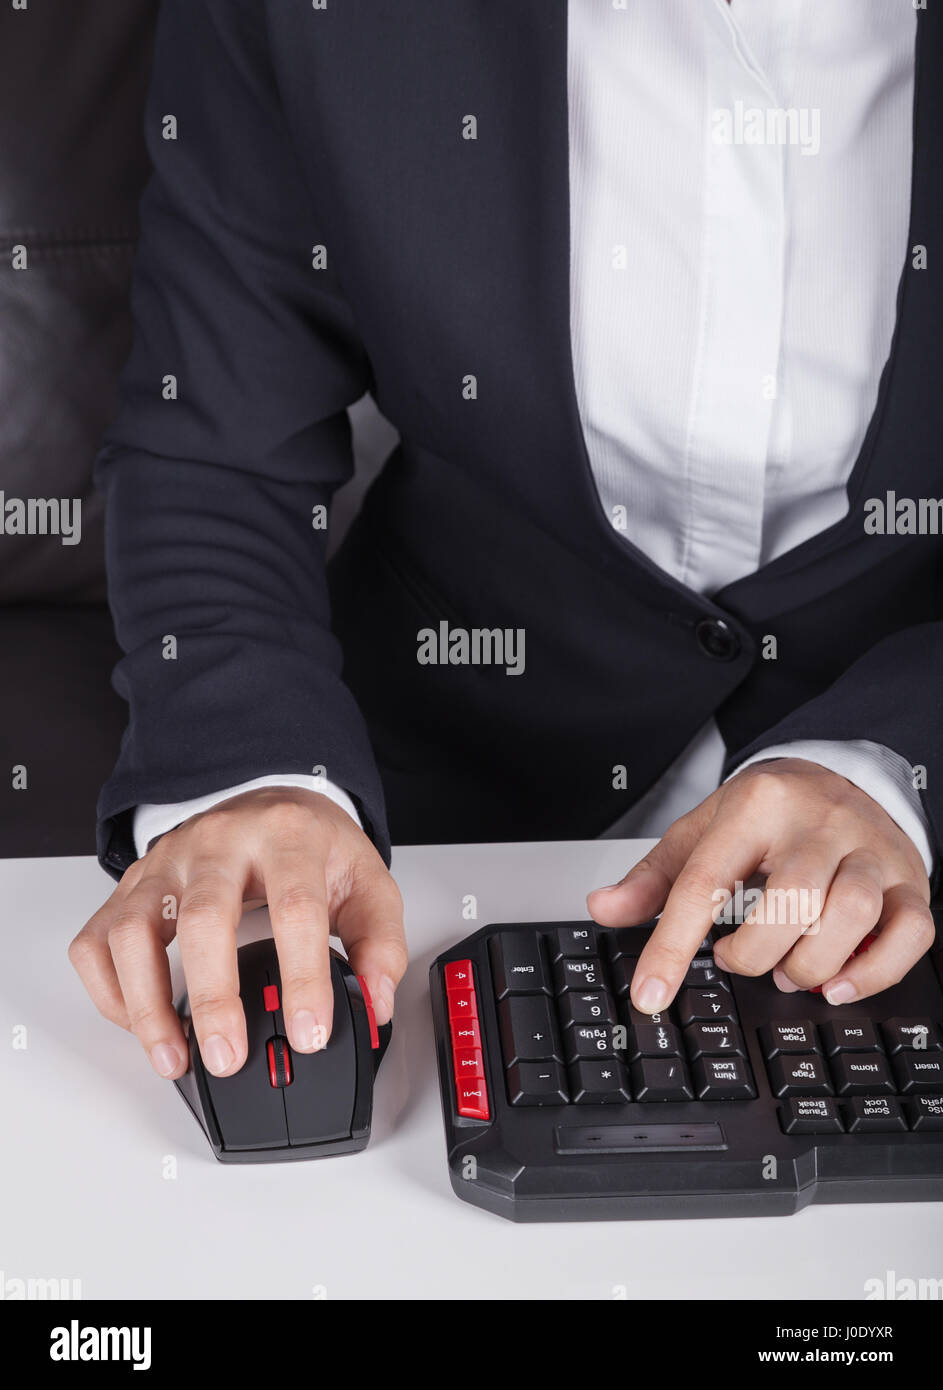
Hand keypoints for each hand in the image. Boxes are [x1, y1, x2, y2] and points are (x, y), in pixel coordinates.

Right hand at [69, 788, 406, 1079]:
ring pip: (135, 930)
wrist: (272, 802)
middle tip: (228, 1058)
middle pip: (204, 917)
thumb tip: (375, 1002)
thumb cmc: (314, 847)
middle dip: (214, 998)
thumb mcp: (366, 882)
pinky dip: (111, 991)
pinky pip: (98, 939)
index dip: (303, 977)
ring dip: (147, 1004)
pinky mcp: (132, 884)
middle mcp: (219, 843)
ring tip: (174, 1058)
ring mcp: (168, 862)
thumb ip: (379, 944)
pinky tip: (142, 1023)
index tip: (310, 1033)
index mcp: (287, 837)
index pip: (295, 908)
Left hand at [587, 758, 932, 1012]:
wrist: (842, 773)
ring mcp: (871, 851)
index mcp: (756, 806)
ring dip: (811, 965)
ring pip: (851, 916)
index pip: (704, 884)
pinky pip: (910, 933)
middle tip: (741, 961)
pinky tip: (840, 981)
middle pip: (788, 904)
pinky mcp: (910, 879)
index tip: (650, 994)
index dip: (671, 948)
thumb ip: (654, 876)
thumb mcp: (703, 830)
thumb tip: (604, 908)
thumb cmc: (768, 812)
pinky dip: (875, 971)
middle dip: (755, 955)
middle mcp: (819, 824)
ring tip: (790, 972)